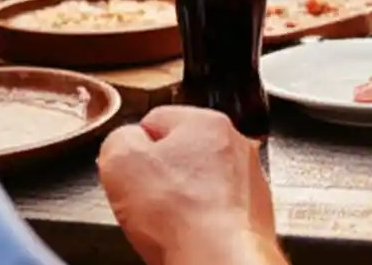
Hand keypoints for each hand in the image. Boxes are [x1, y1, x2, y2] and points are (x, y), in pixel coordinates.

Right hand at [98, 107, 281, 264]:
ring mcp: (249, 182)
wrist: (219, 262)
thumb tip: (125, 143)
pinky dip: (202, 222)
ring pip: (199, 184)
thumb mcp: (121, 161)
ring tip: (170, 223)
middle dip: (160, 175)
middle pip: (180, 154)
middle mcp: (236, 146)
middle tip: (147, 201)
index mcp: (207, 122)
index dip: (133, 149)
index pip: (155, 121)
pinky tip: (191, 235)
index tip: (129, 173)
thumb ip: (118, 139)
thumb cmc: (178, 216)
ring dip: (182, 200)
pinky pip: (215, 212)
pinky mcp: (253, 215)